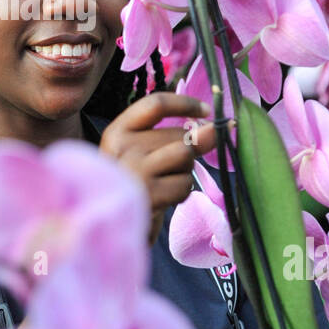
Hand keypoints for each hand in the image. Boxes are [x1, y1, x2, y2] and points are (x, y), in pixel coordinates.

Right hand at [98, 91, 218, 245]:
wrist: (112, 225)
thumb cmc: (135, 184)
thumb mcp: (148, 153)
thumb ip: (180, 137)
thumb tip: (216, 129)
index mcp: (117, 131)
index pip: (156, 104)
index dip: (186, 104)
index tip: (207, 111)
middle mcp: (121, 147)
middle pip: (179, 134)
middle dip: (187, 151)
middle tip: (167, 170)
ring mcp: (134, 170)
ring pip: (185, 154)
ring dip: (185, 171)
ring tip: (166, 182)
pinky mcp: (148, 194)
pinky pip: (185, 184)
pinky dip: (182, 192)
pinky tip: (165, 198)